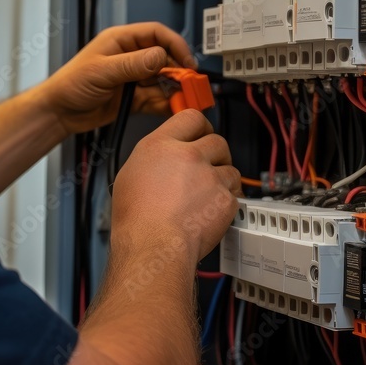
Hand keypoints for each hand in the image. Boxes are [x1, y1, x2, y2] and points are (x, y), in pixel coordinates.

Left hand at [35, 22, 197, 135]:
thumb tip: (160, 56)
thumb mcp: (102, 71)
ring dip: (175, 89)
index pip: (156, 34)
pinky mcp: (134, 97)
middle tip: (191, 84)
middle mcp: (130, 57)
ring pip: (163, 80)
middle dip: (179, 71)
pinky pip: (156, 98)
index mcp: (121, 40)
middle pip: (165, 58)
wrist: (59, 112)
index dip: (175, 45)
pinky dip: (166, 103)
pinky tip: (174, 108)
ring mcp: (133, 78)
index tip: (187, 61)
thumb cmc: (70, 84)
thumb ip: (132, 64)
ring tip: (186, 99)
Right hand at [110, 109, 240, 263]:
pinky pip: (234, 194)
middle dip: (217, 154)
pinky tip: (210, 213)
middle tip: (210, 167)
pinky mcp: (225, 198)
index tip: (203, 134)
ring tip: (207, 197)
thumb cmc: (136, 220)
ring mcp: (210, 176)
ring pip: (230, 169)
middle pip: (217, 140)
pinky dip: (226, 203)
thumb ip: (154, 158)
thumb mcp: (130, 176)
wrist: (154, 247)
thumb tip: (164, 156)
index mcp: (160, 146)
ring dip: (223, 180)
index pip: (190, 117)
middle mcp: (188, 155)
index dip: (200, 126)